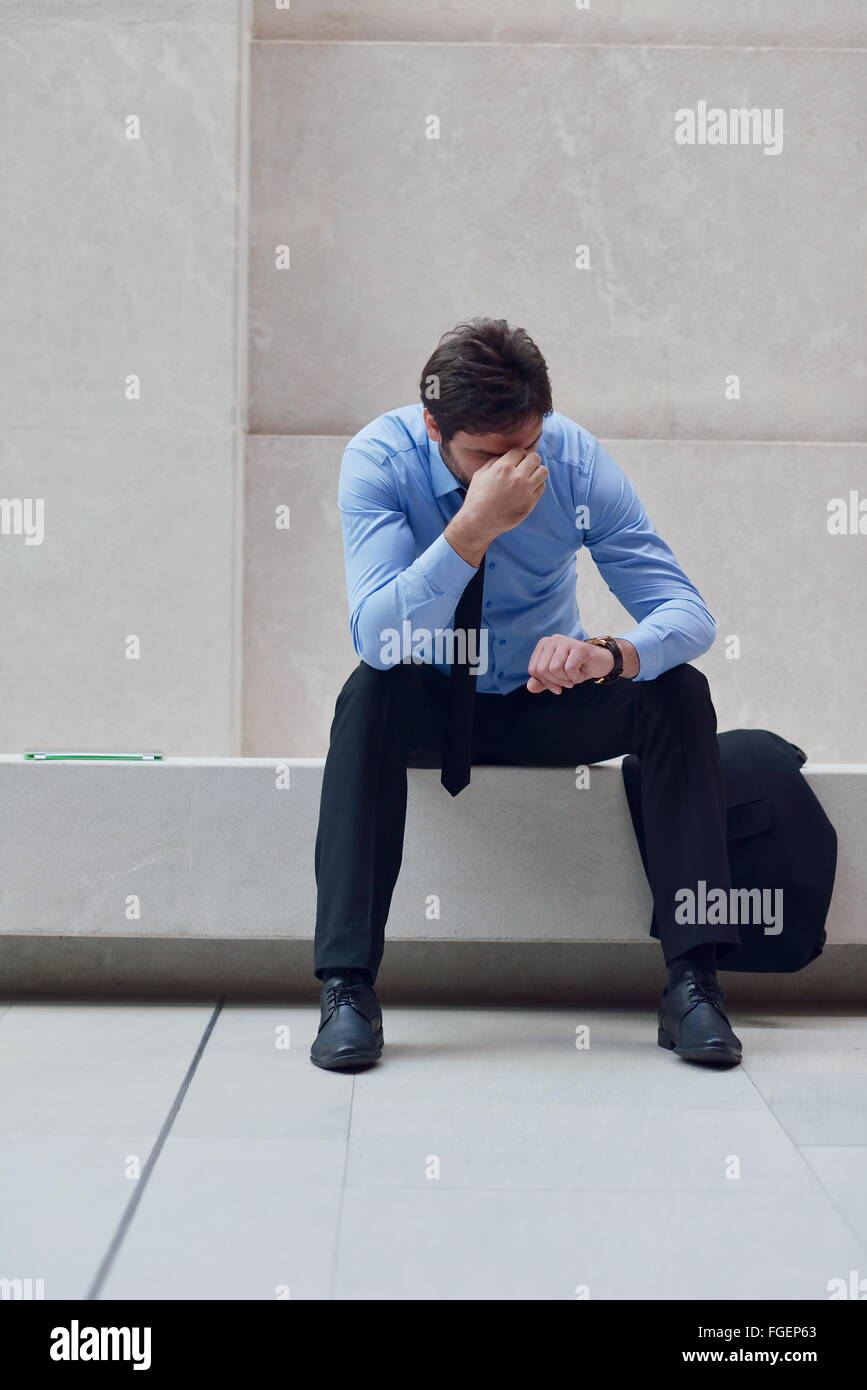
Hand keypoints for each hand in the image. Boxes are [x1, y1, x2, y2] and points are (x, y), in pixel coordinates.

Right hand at [445, 448, 547, 565]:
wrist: (479, 522)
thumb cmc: (477, 498)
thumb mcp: (480, 475)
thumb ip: (494, 462)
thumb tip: (506, 456)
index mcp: (503, 467)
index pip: (520, 450)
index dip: (518, 455)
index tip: (516, 461)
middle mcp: (517, 477)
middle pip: (535, 458)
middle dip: (530, 460)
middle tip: (524, 467)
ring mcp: (525, 490)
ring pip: (543, 471)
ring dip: (537, 471)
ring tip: (529, 477)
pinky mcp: (530, 502)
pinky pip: (542, 487)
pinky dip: (537, 485)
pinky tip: (528, 489)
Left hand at [527, 634, 614, 693]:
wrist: (600, 663)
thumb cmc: (576, 669)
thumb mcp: (555, 678)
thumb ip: (541, 683)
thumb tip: (530, 687)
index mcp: (543, 644)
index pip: (533, 669)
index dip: (545, 682)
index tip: (557, 685)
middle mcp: (552, 639)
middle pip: (542, 670)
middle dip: (555, 681)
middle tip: (567, 681)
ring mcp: (566, 641)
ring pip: (554, 669)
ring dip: (566, 679)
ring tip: (574, 674)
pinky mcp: (579, 647)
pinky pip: (569, 668)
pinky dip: (575, 676)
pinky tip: (581, 671)